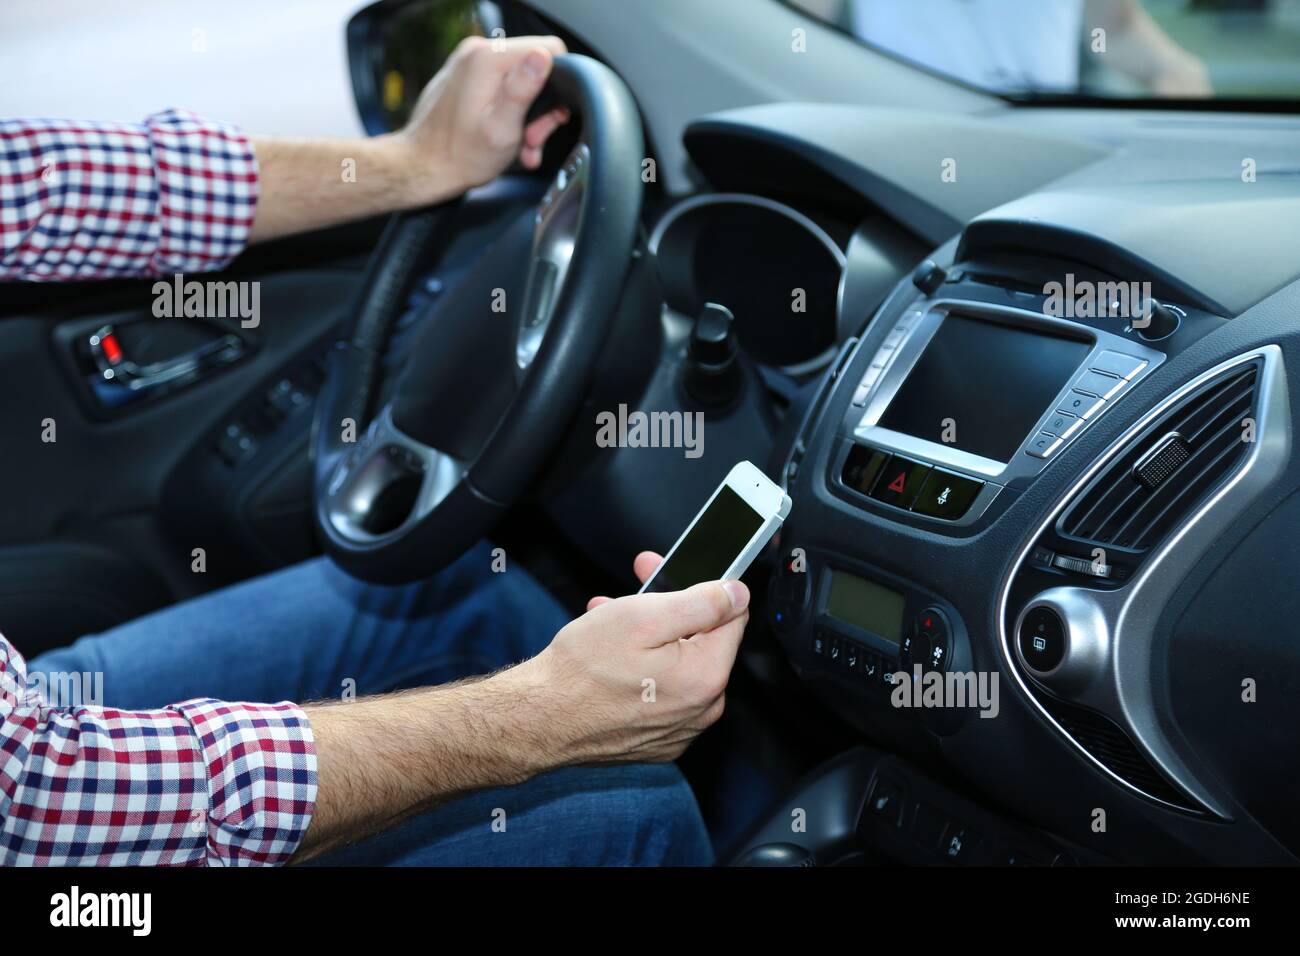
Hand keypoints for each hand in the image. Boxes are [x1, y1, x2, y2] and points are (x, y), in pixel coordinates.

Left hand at [392, 34, 570, 202]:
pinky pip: (504, 86)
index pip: (549, 50)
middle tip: (530, 138)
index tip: (545, 119)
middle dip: (541, 107)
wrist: (423, 165)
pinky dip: (511, 112)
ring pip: (522, 79)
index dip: (558, 87)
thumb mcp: (501, 129)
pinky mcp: (469, 74)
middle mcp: (478, 51)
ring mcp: (471, 61)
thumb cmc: (460, 155)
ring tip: (520, 144)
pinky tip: (508, 137)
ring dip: (527, 115)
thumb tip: (543, 56)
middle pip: (536, 67)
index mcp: (488, 59)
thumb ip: (523, 90)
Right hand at [508, 552, 749, 765]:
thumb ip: (701, 602)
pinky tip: (613, 655)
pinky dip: (645, 670)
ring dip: (651, 637)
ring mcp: (680, 729)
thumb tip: (738, 594)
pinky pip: (663, 694)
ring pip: (679, 666)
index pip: (733, 618)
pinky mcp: (657, 740)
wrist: (540, 720)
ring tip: (611, 618)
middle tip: (634, 588)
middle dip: (670, 609)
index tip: (672, 573)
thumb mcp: (643, 616)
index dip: (702, 587)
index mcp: (707, 677)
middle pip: (703, 642)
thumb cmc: (583, 670)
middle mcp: (702, 710)